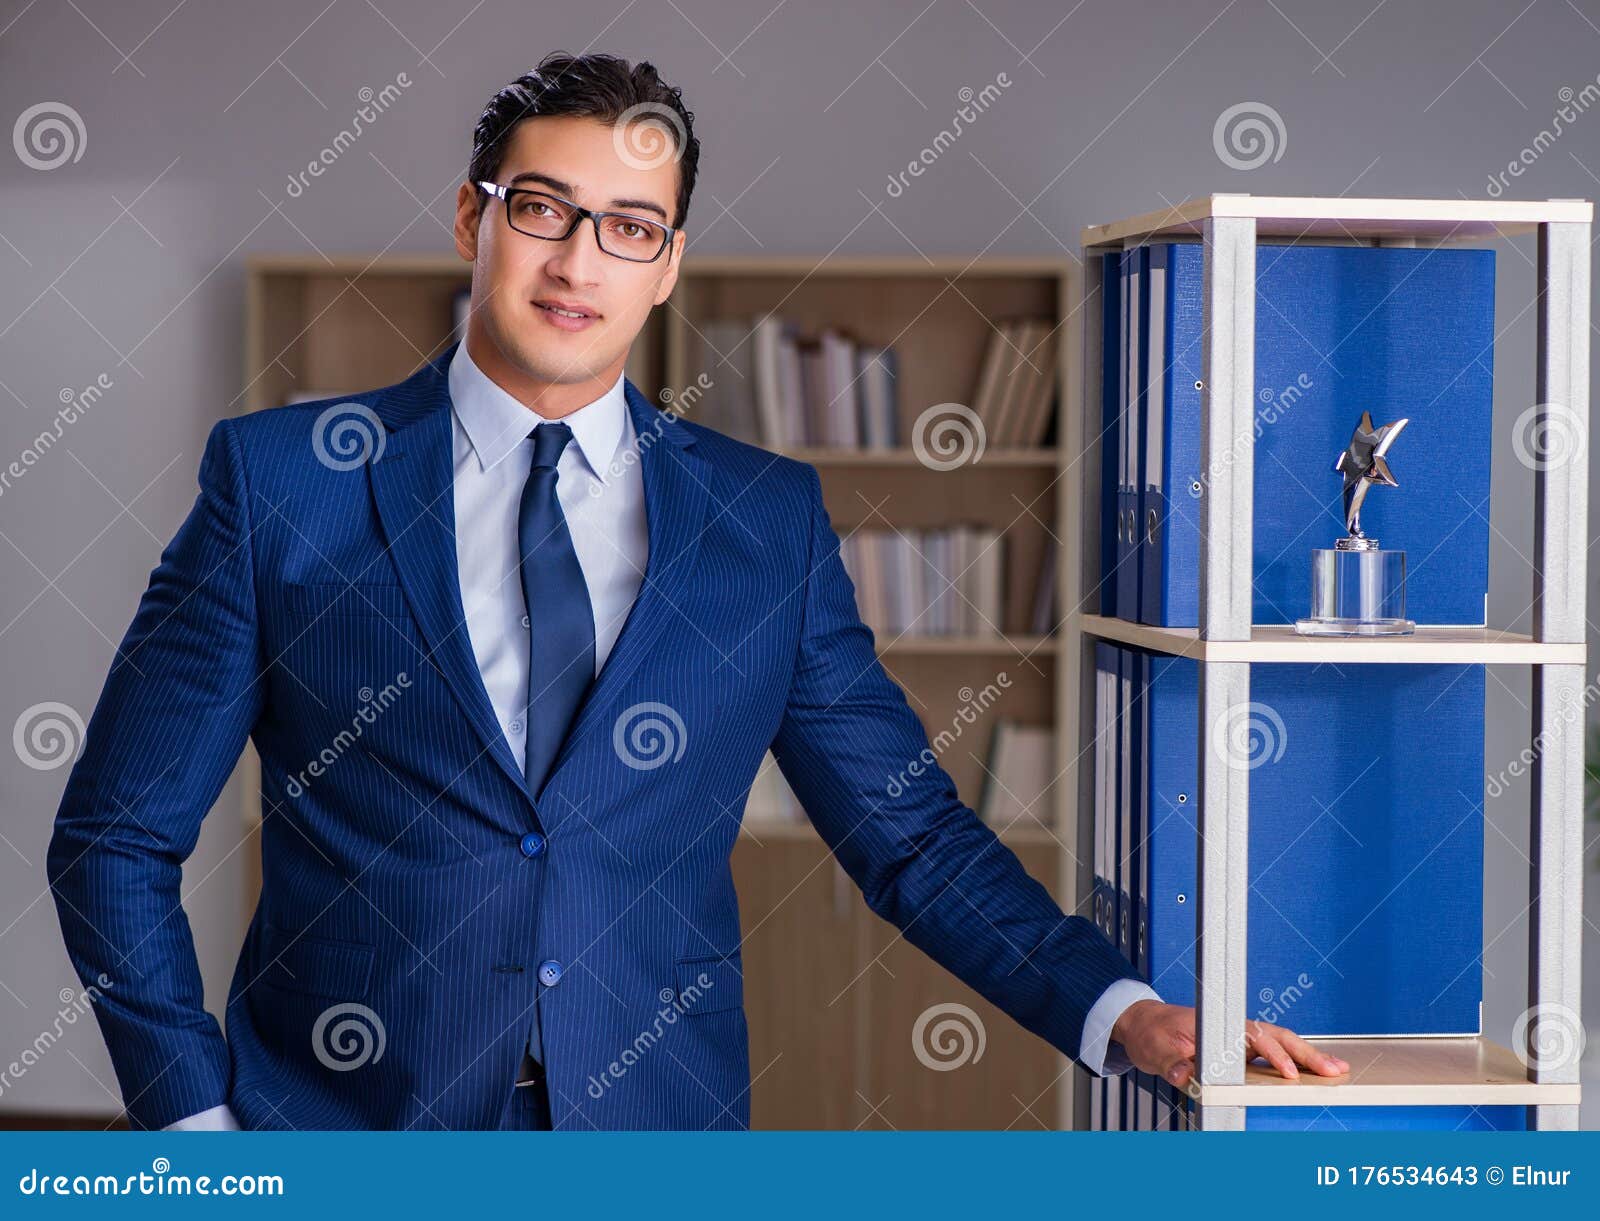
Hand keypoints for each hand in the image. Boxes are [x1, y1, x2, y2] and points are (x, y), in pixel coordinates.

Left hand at [1109, 1000, 1348, 1090]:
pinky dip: (1293, 1062)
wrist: (1144, 1023)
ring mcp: (1239, 1038)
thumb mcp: (1155, 1048)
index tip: (1288, 1073)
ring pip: (1280, 1044)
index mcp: (1217, 1024)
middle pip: (1277, 1038)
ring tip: (1335, 1070)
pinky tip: (1312, 1072)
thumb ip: (1170, 1062)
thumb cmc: (1152, 1031)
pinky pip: (1272, 1054)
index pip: (1254, 1037)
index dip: (1274, 1054)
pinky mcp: (1239, 1050)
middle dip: (1307, 1053)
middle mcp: (1233, 1029)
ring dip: (1307, 1057)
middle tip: (1334, 1070)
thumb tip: (1185, 1075)